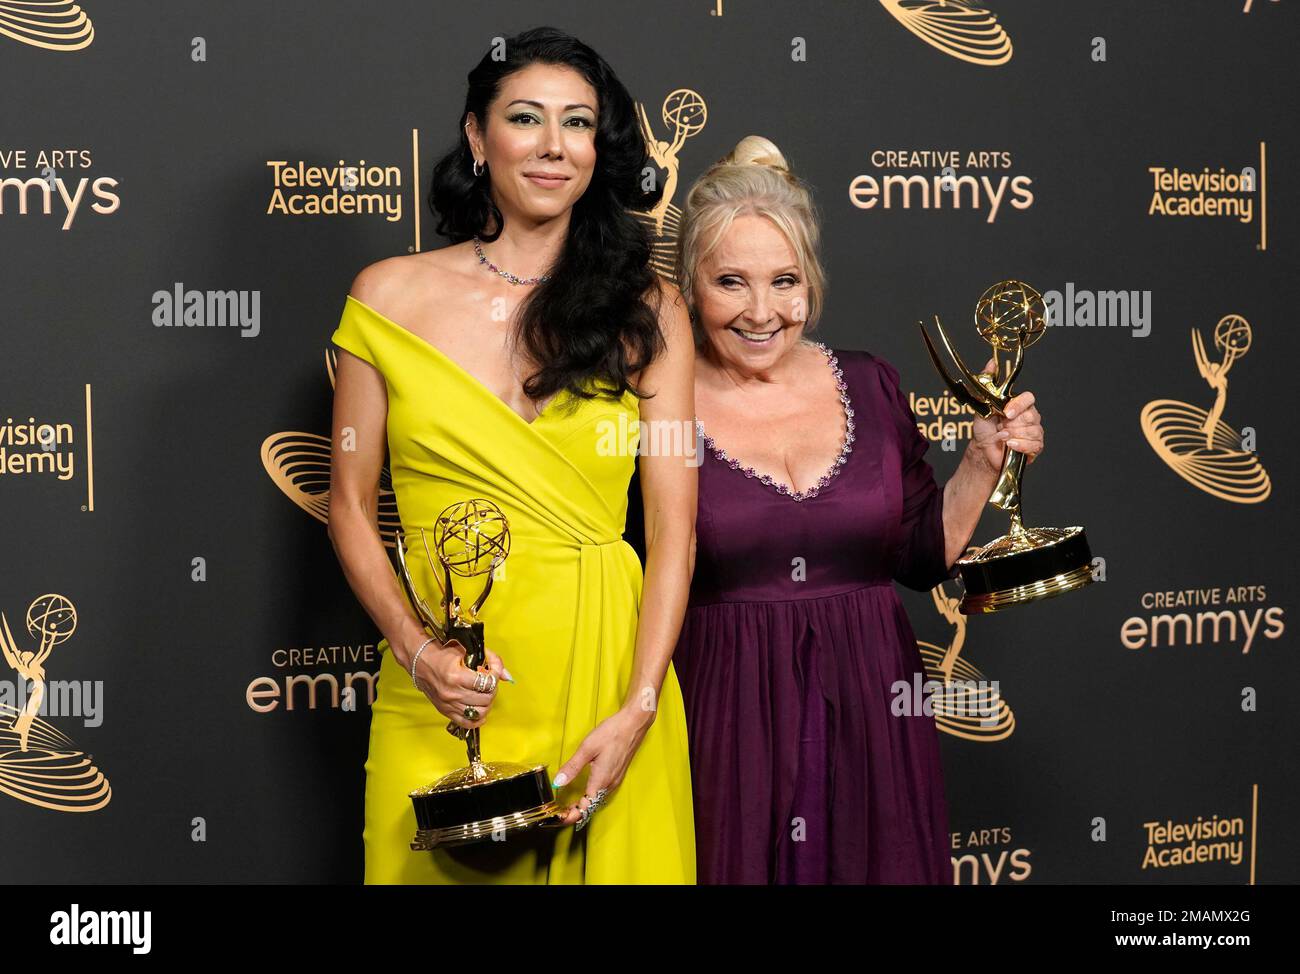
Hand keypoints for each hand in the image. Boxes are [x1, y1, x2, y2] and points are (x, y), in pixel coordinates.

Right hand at [397, 631, 507, 730]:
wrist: (419, 660)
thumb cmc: (442, 653)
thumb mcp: (467, 649)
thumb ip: (490, 658)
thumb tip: (506, 675)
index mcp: (457, 676)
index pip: (488, 683)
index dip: (495, 676)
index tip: (493, 671)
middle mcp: (452, 693)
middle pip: (486, 699)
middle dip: (493, 689)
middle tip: (489, 682)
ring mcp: (448, 704)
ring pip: (479, 713)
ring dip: (487, 703)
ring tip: (484, 693)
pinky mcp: (445, 711)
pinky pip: (467, 723)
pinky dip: (477, 719)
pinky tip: (479, 709)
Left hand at [551, 705, 654, 826]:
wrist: (633, 724)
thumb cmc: (612, 733)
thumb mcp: (587, 748)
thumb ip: (572, 767)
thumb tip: (558, 782)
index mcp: (601, 781)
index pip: (585, 808)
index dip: (571, 816)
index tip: (558, 817)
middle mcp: (609, 784)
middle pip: (591, 806)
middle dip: (574, 812)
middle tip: (559, 812)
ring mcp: (615, 780)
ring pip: (597, 800)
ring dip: (583, 805)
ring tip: (568, 805)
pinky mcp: (617, 774)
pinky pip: (602, 792)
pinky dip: (591, 797)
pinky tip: (584, 792)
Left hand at [968, 356, 1044, 474]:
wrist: (983, 450)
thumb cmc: (985, 428)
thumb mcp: (982, 404)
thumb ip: (988, 383)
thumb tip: (991, 362)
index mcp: (1020, 404)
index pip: (1028, 398)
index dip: (1018, 406)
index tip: (1006, 413)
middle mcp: (1030, 416)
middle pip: (1031, 416)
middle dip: (1011, 425)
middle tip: (1001, 427)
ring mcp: (1034, 431)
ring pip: (1032, 431)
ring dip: (1013, 436)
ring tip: (1003, 437)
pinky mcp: (1036, 446)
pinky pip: (1033, 444)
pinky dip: (1019, 446)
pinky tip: (1009, 446)